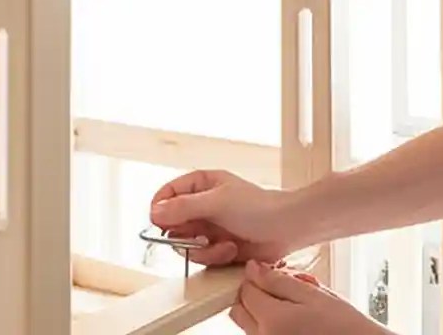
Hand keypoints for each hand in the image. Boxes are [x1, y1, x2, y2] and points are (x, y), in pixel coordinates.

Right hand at [149, 169, 301, 266]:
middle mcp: (202, 205)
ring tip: (223, 244)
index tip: (158, 223)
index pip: (167, 194)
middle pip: (172, 224)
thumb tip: (155, 212)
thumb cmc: (259, 206)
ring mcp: (210, 227)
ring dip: (204, 249)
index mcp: (200, 184)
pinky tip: (232, 250)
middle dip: (185, 235)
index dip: (160, 209)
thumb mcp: (217, 202)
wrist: (287, 228)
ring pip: (186, 244)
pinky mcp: (219, 246)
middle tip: (197, 237)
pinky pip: (203, 257)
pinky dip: (216, 256)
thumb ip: (183, 207)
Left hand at [230, 260, 390, 333]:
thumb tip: (253, 269)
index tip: (270, 271)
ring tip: (293, 304)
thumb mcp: (314, 295)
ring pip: (248, 323)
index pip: (245, 291)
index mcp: (272, 321)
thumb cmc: (345, 326)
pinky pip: (260, 334)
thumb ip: (278, 281)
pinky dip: (269, 322)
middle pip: (239, 310)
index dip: (255, 276)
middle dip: (252, 293)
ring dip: (261, 308)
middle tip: (278, 286)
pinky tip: (294, 318)